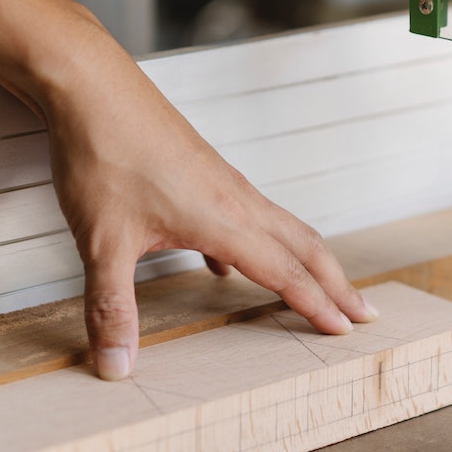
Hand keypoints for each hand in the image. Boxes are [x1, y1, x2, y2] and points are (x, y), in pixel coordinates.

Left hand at [32, 23, 378, 379]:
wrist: (89, 84)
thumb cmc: (102, 153)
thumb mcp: (101, 243)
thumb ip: (111, 308)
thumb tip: (117, 367)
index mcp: (224, 219)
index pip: (285, 273)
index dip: (317, 306)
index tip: (346, 331)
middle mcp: (235, 197)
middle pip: (303, 244)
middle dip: (336, 282)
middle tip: (362, 312)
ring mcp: (220, 179)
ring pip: (280, 224)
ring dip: (306, 258)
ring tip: (317, 284)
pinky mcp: (201, 168)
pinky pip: (245, 211)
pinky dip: (256, 241)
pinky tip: (225, 263)